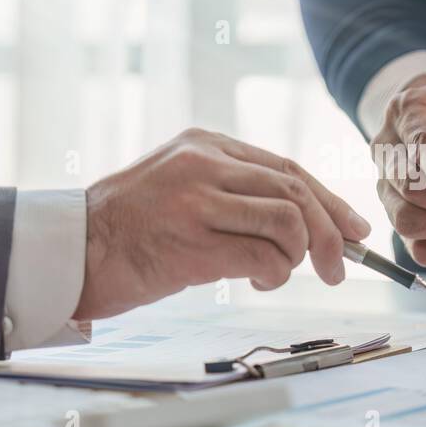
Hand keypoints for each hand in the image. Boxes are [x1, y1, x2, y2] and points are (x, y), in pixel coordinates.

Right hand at [73, 129, 370, 319]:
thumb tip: (305, 223)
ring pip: (289, 220)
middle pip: (296, 190)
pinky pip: (265, 255)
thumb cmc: (129, 230)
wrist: (71, 252)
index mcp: (205, 144)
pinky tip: (257, 281)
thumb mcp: (181, 189)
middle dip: (331, 233)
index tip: (354, 229)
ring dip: (300, 256)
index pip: (286, 167)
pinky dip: (275, 273)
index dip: (329, 200)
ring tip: (280, 275)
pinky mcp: (193, 240)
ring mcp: (198, 199)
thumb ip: (233, 192)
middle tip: (339, 268)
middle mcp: (204, 163)